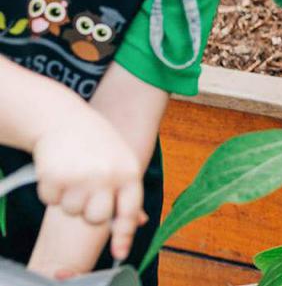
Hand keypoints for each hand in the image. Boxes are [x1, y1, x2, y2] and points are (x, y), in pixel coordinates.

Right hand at [31, 113, 145, 260]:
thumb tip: (139, 221)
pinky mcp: (55, 176)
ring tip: (73, 173)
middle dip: (89, 210)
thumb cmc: (97, 142)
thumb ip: (127, 191)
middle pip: (96, 218)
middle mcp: (107, 176)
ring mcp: (81, 177)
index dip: (124, 235)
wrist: (64, 118)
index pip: (129, 211)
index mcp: (129, 172)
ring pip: (72, 211)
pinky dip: (51, 190)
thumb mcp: (121, 160)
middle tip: (86, 188)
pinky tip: (58, 170)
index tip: (120, 253)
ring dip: (68, 198)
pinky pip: (51, 200)